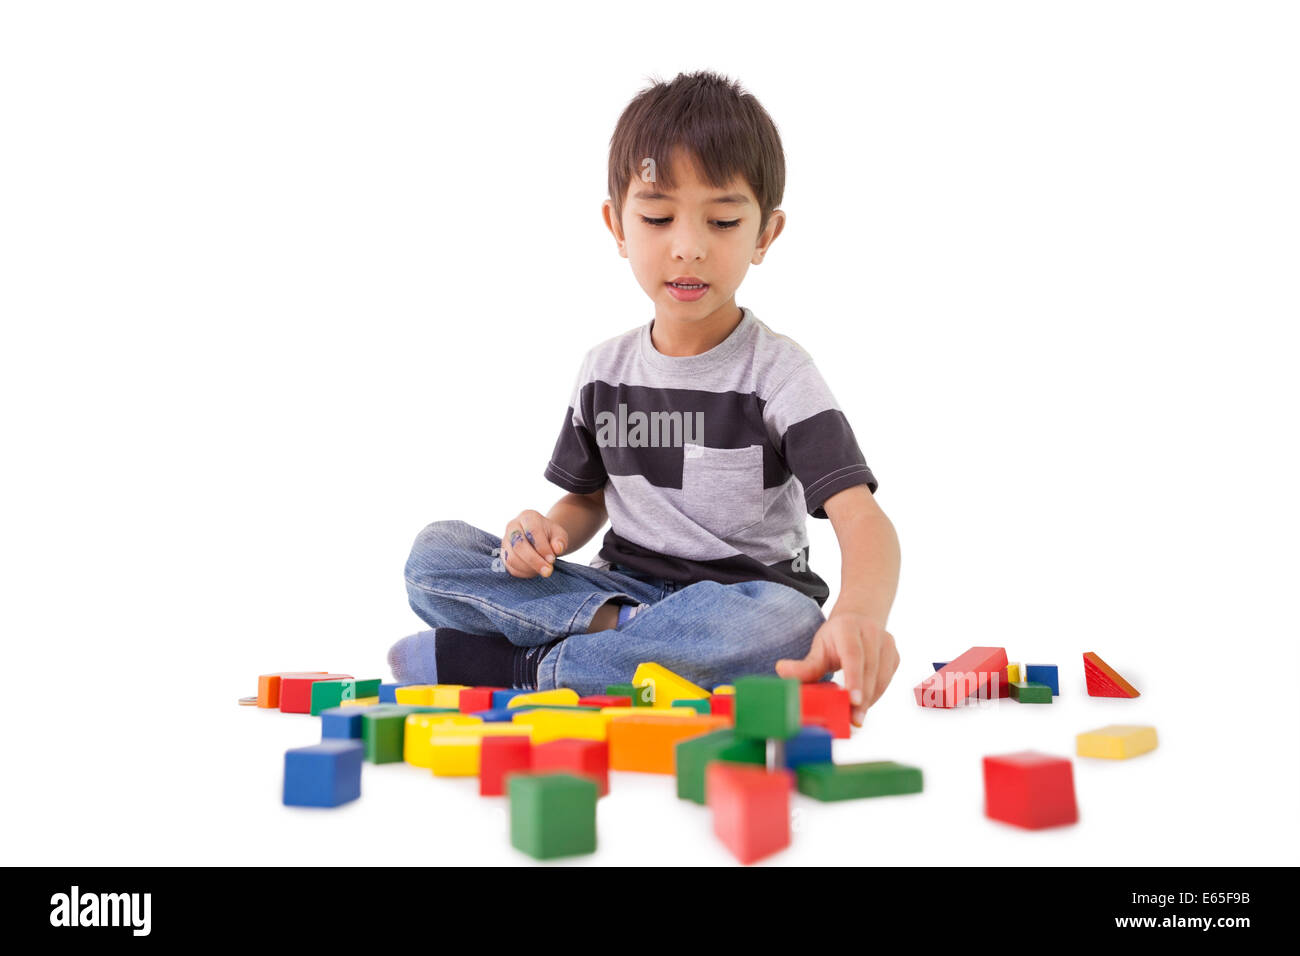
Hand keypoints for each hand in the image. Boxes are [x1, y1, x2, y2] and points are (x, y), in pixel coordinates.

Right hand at [500, 510, 568, 578]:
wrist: (540, 538)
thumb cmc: (550, 535)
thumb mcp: (559, 535)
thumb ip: (560, 541)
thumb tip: (557, 549)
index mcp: (528, 517)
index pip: (532, 531)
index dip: (542, 547)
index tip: (552, 560)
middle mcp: (513, 526)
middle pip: (519, 545)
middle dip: (534, 561)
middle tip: (547, 571)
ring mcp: (505, 540)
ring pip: (512, 558)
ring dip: (529, 568)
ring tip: (543, 570)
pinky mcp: (503, 554)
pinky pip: (510, 567)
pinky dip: (523, 573)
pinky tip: (534, 571)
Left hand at [775, 613, 898, 726]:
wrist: (859, 620)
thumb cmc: (835, 638)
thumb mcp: (819, 647)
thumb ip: (805, 664)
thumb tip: (781, 670)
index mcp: (848, 627)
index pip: (853, 654)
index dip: (854, 678)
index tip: (853, 700)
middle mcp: (871, 632)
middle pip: (869, 669)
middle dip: (863, 698)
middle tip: (854, 720)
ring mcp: (887, 644)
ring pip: (881, 677)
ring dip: (870, 700)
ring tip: (857, 717)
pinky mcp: (895, 656)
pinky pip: (887, 680)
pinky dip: (876, 695)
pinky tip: (863, 705)